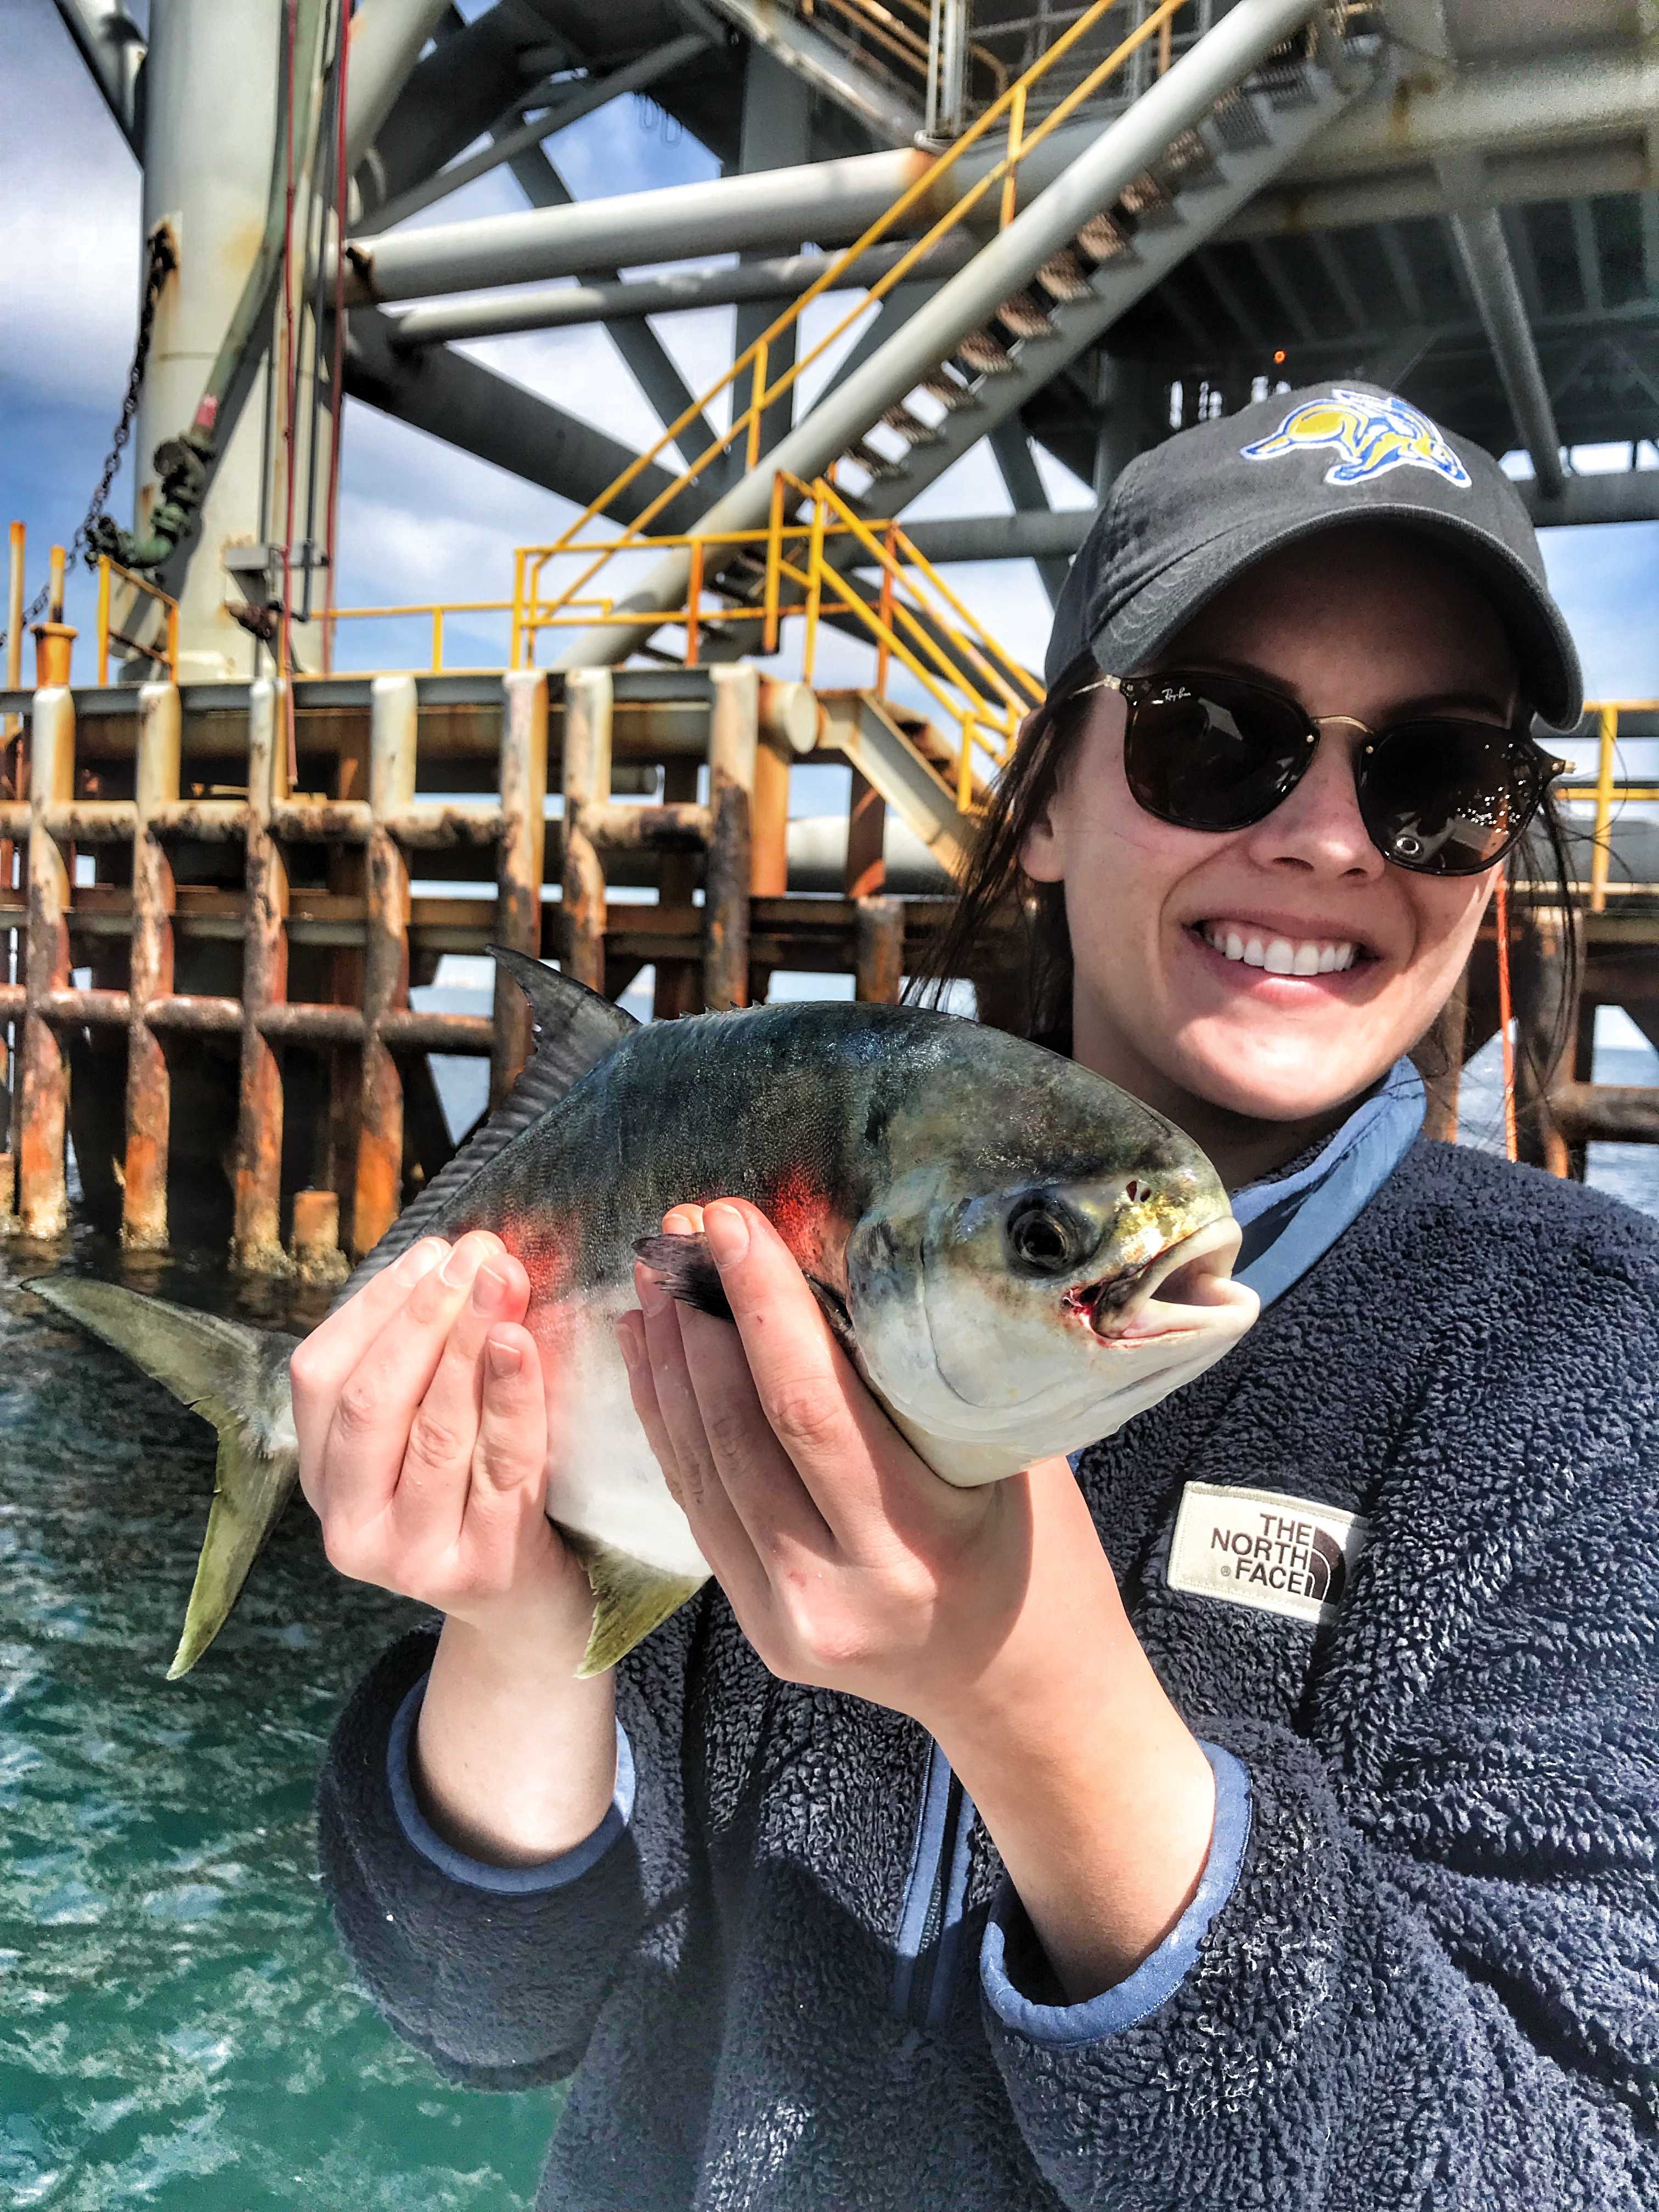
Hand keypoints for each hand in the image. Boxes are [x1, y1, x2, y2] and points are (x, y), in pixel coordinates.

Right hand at [291, 1230, 587, 1646]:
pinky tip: (522, 1342)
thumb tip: (456, 1256)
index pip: (322, 1375)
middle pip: (372, 1401)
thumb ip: (431, 1355)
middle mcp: (348, 1524)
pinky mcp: (475, 1570)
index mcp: (321, 1477)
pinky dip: (511, 1395)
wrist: (530, 1604)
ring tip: (502, 1277)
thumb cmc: (481, 1493)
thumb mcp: (437, 1424)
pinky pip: (498, 1463)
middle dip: (425, 1317)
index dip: (377, 1306)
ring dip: (468, 1342)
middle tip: (476, 1254)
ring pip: (433, 1430)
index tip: (435, 1251)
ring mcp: (407, 1557)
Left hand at [619, 1197, 1217, 2001]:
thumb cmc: (1043, 1557)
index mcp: (917, 1545)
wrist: (1027, 1692)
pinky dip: (668, 1424)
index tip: (732, 1220)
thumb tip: (849, 1256)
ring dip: (668, 1365)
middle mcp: (837, 1592)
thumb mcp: (1007, 1461)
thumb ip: (928, 1380)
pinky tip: (651, 1356)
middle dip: (700, 1320)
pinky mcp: (756, 1627)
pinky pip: (698, 1506)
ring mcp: (785, 1618)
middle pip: (739, 1434)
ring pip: (702, 1468)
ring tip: (653, 1276)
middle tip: (679, 1232)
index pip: (811, 1408)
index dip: (762, 1306)